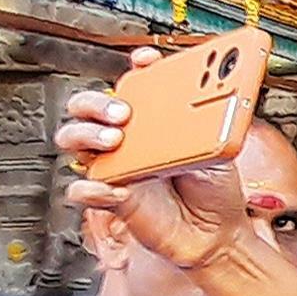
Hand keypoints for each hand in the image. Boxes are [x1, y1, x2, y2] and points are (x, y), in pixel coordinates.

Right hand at [58, 50, 250, 268]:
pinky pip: (84, 190)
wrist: (217, 234)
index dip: (137, 68)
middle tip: (123, 110)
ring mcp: (116, 165)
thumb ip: (211, 126)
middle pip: (90, 106)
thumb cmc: (215, 189)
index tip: (147, 61)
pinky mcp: (111, 196)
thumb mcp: (222, 150)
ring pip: (75, 139)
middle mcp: (129, 138)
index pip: (135, 83)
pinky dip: (94, 188)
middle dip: (98, 101)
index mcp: (154, 120)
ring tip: (116, 140)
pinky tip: (119, 190)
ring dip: (87, 134)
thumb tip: (211, 104)